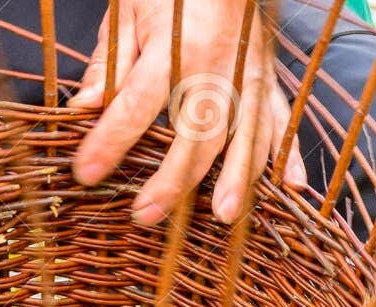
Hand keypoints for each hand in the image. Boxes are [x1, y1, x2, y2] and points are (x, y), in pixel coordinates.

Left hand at [69, 0, 308, 224]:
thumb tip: (84, 107)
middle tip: (146, 215)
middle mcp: (218, 67)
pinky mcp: (269, 77)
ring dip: (235, 180)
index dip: (110, 142)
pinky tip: (291, 188)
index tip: (86, 173)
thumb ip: (109, 62)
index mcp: (176, 48)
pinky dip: (290, 155)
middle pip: (196, 136)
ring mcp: (250, 75)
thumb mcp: (129, 10)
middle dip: (171, 182)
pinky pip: (281, 120)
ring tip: (222, 215)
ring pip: (245, 137)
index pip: (136, 105)